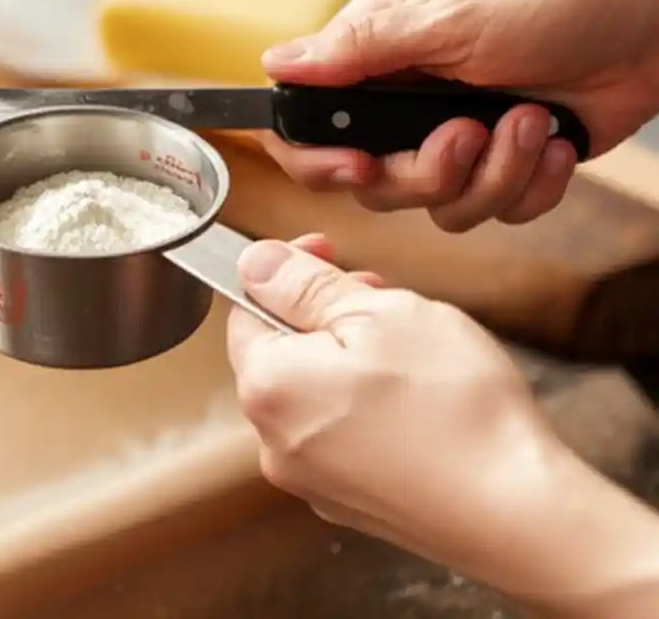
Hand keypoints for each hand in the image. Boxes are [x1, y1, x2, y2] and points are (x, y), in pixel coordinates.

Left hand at [227, 236, 658, 616]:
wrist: (518, 513)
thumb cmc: (456, 411)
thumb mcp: (382, 312)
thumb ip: (306, 285)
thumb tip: (256, 264)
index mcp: (267, 387)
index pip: (246, 310)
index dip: (287, 273)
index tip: (326, 252)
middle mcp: (272, 442)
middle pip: (281, 355)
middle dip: (325, 317)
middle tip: (384, 299)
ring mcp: (309, 480)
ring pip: (314, 395)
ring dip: (349, 361)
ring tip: (412, 352)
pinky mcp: (348, 504)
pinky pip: (341, 436)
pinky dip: (366, 409)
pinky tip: (418, 402)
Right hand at [259, 0, 658, 230]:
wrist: (655, 26)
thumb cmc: (560, 0)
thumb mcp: (449, 16)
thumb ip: (359, 47)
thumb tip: (276, 63)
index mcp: (380, 63)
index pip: (309, 128)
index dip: (319, 161)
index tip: (359, 165)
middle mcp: (409, 107)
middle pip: (374, 185)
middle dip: (429, 172)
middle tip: (468, 133)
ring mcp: (458, 142)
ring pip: (438, 208)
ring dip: (494, 173)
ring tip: (531, 120)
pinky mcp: (505, 169)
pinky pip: (496, 213)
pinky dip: (532, 184)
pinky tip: (557, 142)